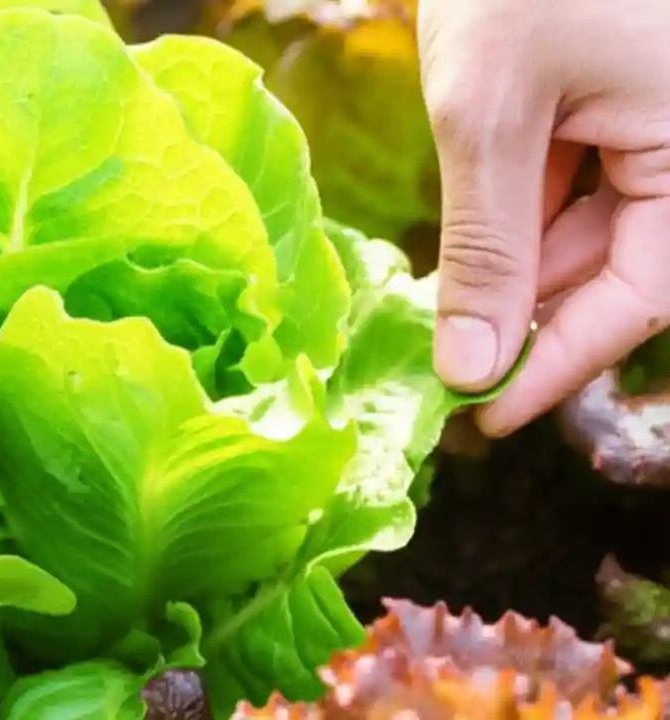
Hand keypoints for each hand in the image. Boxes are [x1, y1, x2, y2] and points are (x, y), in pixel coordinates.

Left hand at [420, 0, 669, 436]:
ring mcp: (652, 122)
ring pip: (588, 232)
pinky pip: (573, 182)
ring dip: (514, 270)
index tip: (484, 416)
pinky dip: (517, 216)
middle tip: (444, 362)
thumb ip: (487, 247)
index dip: (561, 364)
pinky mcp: (615, 102)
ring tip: (441, 305)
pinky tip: (464, 245)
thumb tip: (473, 366)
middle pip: (616, 268)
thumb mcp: (490, 115)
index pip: (640, 299)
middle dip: (526, 315)